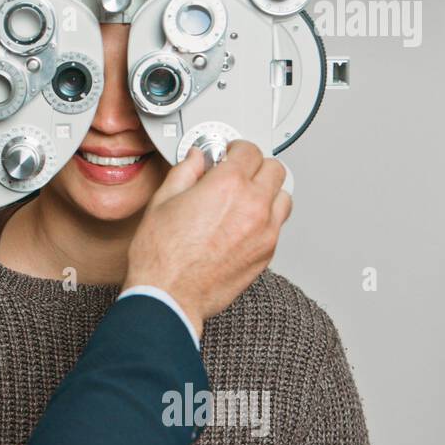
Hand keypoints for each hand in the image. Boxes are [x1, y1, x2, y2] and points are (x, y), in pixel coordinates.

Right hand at [124, 141, 292, 337]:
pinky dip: (265, 218)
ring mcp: (265, 231)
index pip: (249, 150)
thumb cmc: (161, 256)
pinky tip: (243, 223)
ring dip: (267, 192)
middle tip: (237, 172)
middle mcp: (253, 205)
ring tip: (245, 198)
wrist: (169, 295)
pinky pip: (277, 225)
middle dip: (255, 166)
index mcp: (228, 185)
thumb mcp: (163, 201)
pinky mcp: (266, 253)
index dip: (236, 148)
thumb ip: (185, 172)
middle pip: (274, 169)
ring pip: (283, 197)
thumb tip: (195, 160)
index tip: (228, 154)